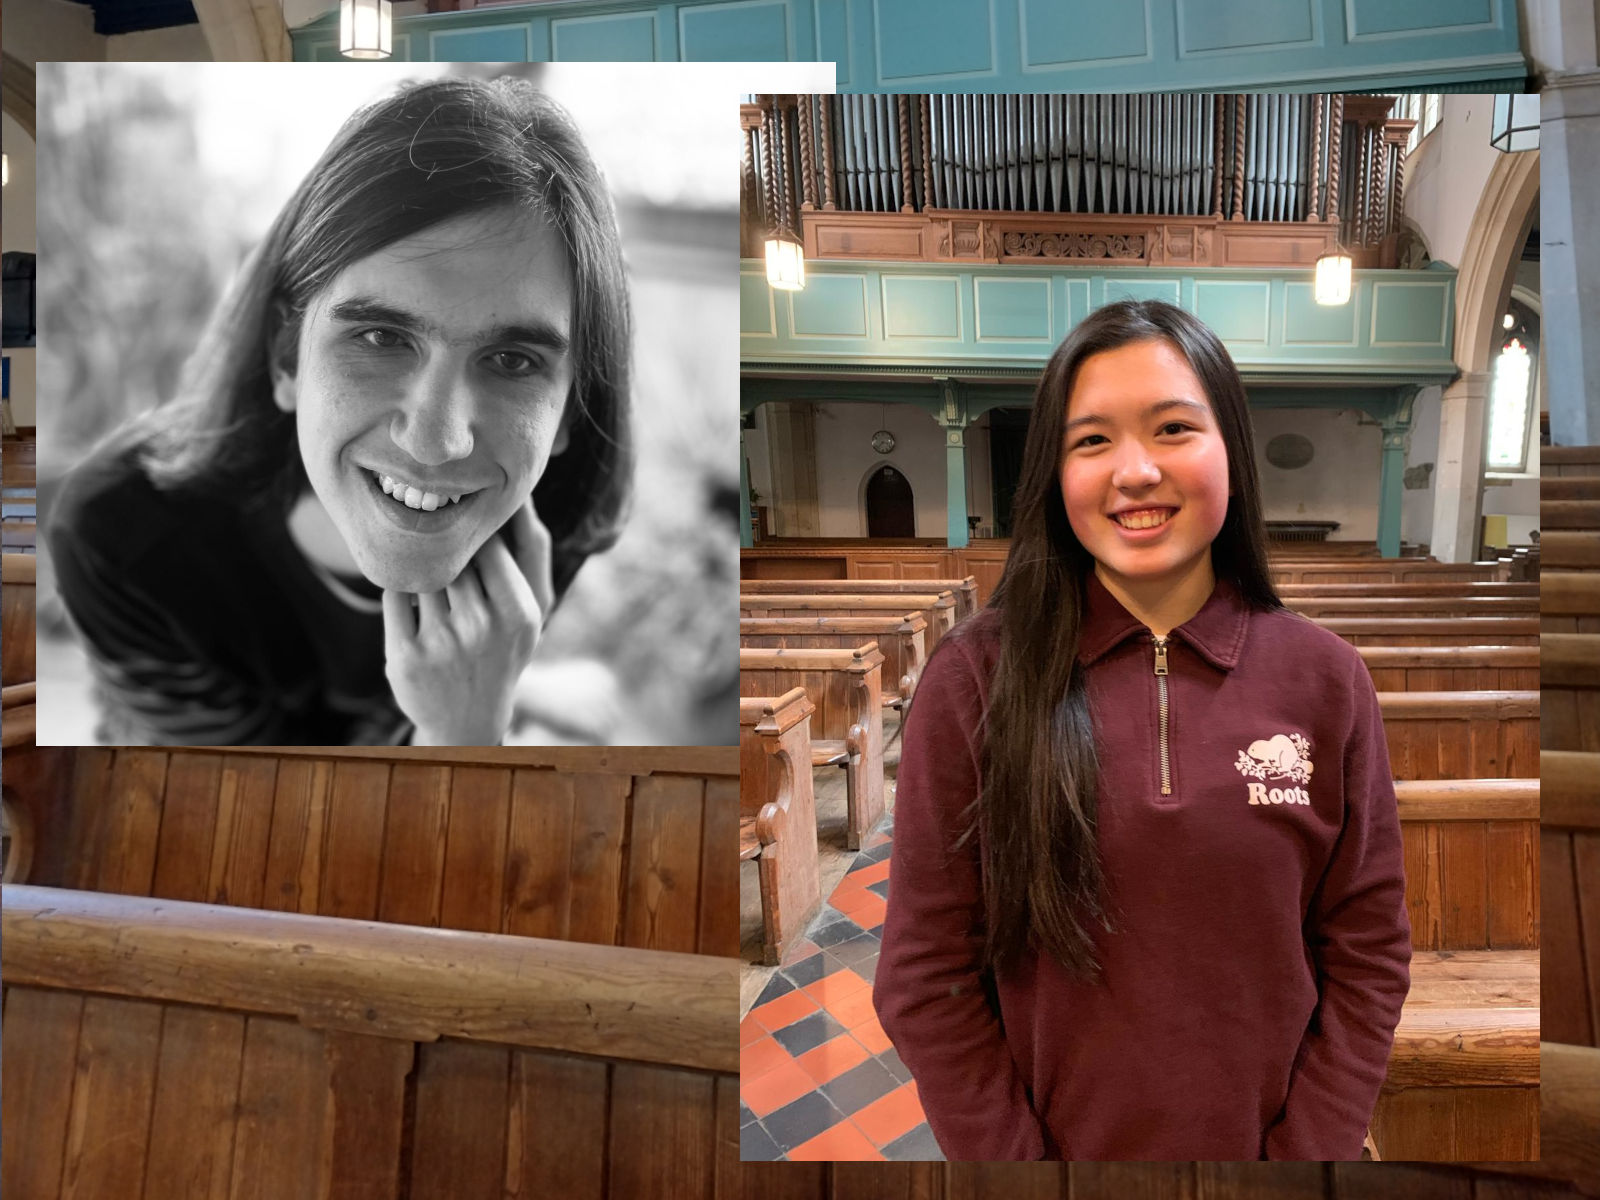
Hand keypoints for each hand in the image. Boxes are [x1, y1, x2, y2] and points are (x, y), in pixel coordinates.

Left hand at [382, 499, 554, 744]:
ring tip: (431, 582)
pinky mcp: (405, 655)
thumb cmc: (504, 649)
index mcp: (519, 613)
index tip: (468, 534)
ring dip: (420, 567)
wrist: (468, 719)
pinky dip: (400, 588)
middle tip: (443, 557)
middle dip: (446, 552)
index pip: (489, 545)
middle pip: (453, 557)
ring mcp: (440, 643)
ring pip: (421, 572)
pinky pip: (394, 594)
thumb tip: (519, 494)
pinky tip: (413, 601)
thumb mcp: (535, 608)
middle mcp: (481, 627)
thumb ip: (532, 550)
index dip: (475, 535)